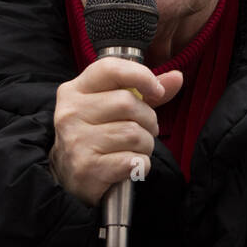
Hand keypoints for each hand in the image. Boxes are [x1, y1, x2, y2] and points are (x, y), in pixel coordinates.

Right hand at [48, 57, 183, 206]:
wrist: (72, 178)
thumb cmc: (98, 136)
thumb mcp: (117, 108)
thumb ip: (145, 91)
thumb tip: (176, 77)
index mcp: (75, 90)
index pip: (110, 68)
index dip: (141, 75)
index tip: (156, 91)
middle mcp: (70, 113)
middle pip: (128, 103)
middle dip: (148, 120)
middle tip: (143, 131)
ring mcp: (75, 141)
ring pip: (134, 133)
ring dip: (145, 145)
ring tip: (132, 150)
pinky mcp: (86, 168)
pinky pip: (134, 160)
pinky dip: (141, 165)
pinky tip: (127, 166)